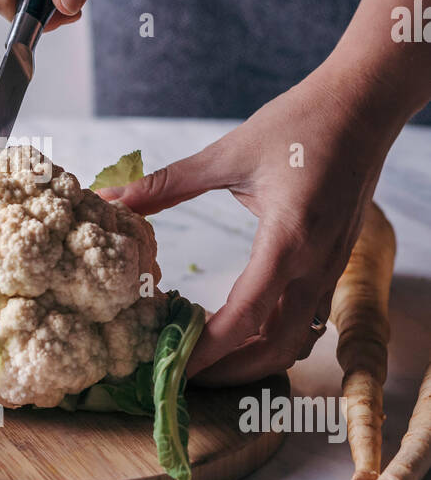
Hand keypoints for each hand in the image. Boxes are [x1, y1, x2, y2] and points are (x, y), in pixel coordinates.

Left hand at [101, 63, 398, 383]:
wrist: (365, 104)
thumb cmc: (300, 122)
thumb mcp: (228, 153)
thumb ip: (167, 184)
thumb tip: (113, 197)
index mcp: (289, 239)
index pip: (247, 315)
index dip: (209, 350)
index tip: (173, 365)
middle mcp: (315, 263)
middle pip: (275, 347)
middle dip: (229, 371)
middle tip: (183, 375)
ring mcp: (331, 267)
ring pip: (296, 340)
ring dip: (254, 360)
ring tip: (209, 362)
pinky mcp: (335, 262)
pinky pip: (308, 319)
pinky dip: (275, 336)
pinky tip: (244, 329)